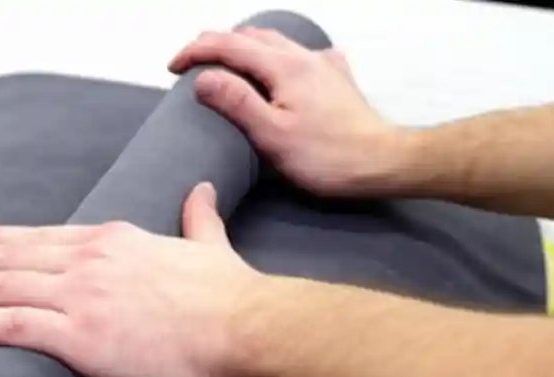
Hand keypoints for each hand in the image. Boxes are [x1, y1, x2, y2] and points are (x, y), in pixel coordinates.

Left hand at [0, 183, 273, 376]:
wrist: (249, 330)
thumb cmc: (233, 300)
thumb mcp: (211, 246)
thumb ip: (199, 219)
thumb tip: (202, 192)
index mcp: (112, 241)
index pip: (37, 238)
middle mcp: (85, 261)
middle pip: (2, 258)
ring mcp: (77, 296)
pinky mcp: (77, 335)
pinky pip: (6, 325)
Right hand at [169, 27, 409, 196]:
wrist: (382, 162)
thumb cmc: (325, 156)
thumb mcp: (271, 134)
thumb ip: (236, 101)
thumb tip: (203, 77)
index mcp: (283, 66)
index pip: (228, 45)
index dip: (195, 51)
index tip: (172, 67)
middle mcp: (303, 56)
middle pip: (251, 36)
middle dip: (217, 44)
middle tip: (192, 64)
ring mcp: (323, 64)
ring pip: (276, 41)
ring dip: (244, 47)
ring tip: (225, 64)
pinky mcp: (337, 79)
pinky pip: (301, 54)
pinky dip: (278, 55)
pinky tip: (282, 69)